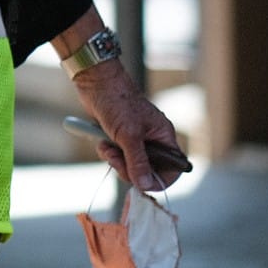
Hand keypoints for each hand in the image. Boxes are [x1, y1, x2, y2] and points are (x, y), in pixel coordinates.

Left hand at [71, 59, 190, 190]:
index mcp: (163, 137)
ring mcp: (136, 139)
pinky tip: (102, 143)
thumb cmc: (116, 101)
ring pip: (130, 165)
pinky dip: (109, 153)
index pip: (172, 168)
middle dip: (130, 169)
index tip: (142, 183)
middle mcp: (153, 140)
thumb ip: (138, 161)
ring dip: (116, 160)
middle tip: (115, 159)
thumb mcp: (129, 135)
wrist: (95, 83)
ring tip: (107, 147)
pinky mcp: (120, 138)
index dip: (160, 180)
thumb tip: (145, 184)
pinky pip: (118, 156)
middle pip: (148, 171)